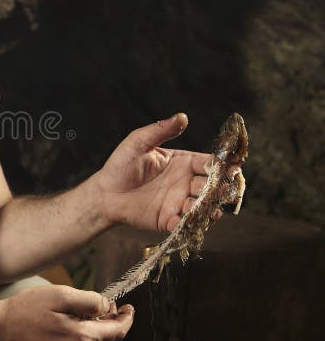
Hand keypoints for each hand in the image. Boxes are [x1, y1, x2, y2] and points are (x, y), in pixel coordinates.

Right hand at [0, 285, 133, 340]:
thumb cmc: (24, 311)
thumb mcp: (59, 295)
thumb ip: (88, 300)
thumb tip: (105, 306)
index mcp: (82, 337)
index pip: (116, 331)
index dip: (126, 318)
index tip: (129, 308)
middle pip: (104, 338)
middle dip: (109, 321)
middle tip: (106, 304)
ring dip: (92, 327)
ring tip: (82, 310)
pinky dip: (78, 334)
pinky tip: (66, 321)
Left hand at [95, 113, 214, 231]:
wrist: (105, 192)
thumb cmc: (121, 165)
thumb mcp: (139, 142)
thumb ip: (161, 130)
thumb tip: (182, 116)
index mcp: (183, 163)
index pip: (209, 163)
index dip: (223, 165)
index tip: (235, 166)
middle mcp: (185, 183)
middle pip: (211, 186)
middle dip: (221, 189)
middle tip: (225, 190)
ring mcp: (179, 202)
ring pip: (202, 206)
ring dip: (209, 208)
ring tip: (212, 209)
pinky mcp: (169, 220)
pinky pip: (184, 224)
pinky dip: (190, 224)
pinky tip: (191, 221)